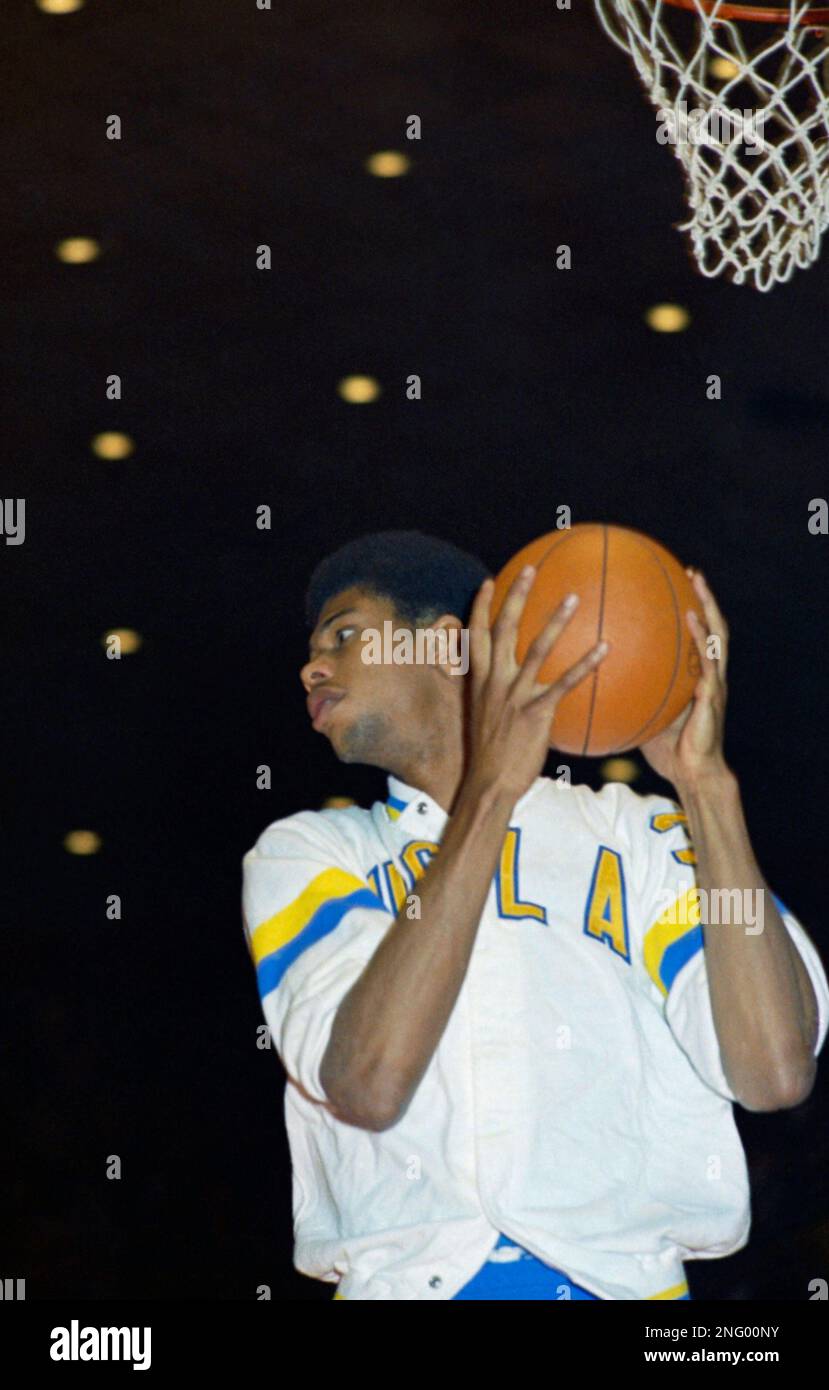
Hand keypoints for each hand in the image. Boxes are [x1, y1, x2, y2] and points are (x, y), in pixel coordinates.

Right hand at [463, 566, 609, 803]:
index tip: (490, 582)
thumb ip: (496, 694)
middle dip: (515, 596)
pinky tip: (605, 648)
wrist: (490, 784)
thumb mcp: (484, 717)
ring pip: (537, 649)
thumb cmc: (490, 754)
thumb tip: (509, 684)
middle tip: (531, 569)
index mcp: (481, 681)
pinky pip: (565, 683)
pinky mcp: (538, 713)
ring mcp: (516, 696)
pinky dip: (585, 664)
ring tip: (574, 597)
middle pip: (503, 629)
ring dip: (555, 621)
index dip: (482, 607)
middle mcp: (495, 682)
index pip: (476, 635)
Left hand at [639, 568, 730, 786]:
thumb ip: (628, 695)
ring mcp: (713, 683)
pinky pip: (707, 661)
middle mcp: (707, 674)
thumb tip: (591, 681)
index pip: (694, 637)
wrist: (691, 774)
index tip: (676, 584)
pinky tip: (691, 619)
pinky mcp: (712, 696)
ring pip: (716, 636)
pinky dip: (701, 638)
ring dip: (709, 606)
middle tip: (691, 570)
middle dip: (704, 597)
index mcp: (694, 676)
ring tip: (696, 581)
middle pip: (710, 627)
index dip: (689, 611)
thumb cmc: (667, 748)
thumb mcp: (643, 714)